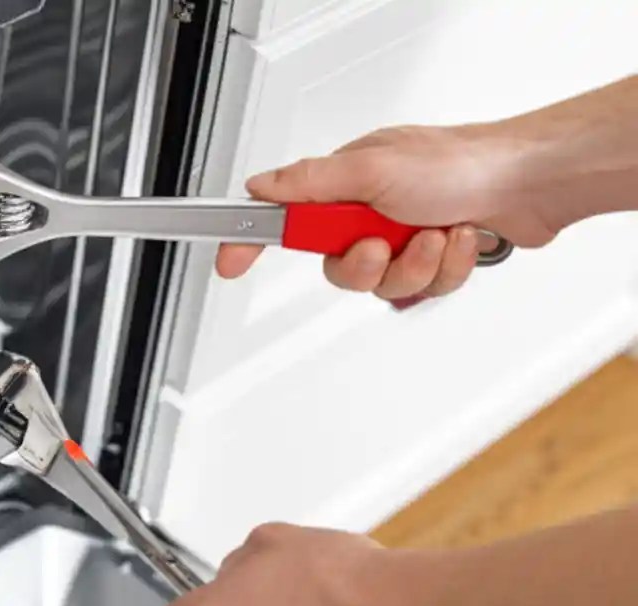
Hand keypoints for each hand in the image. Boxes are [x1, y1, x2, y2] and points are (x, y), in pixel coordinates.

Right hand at [217, 124, 559, 299]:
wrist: (530, 181)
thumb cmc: (462, 162)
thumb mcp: (372, 168)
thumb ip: (310, 184)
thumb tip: (261, 187)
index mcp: (345, 184)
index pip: (283, 216)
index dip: (252, 242)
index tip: (229, 263)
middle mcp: (370, 210)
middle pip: (336, 266)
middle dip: (367, 263)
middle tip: (385, 242)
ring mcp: (402, 234)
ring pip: (383, 284)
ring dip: (415, 266)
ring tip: (438, 233)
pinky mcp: (432, 256)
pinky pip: (422, 287)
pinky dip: (445, 268)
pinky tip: (459, 239)